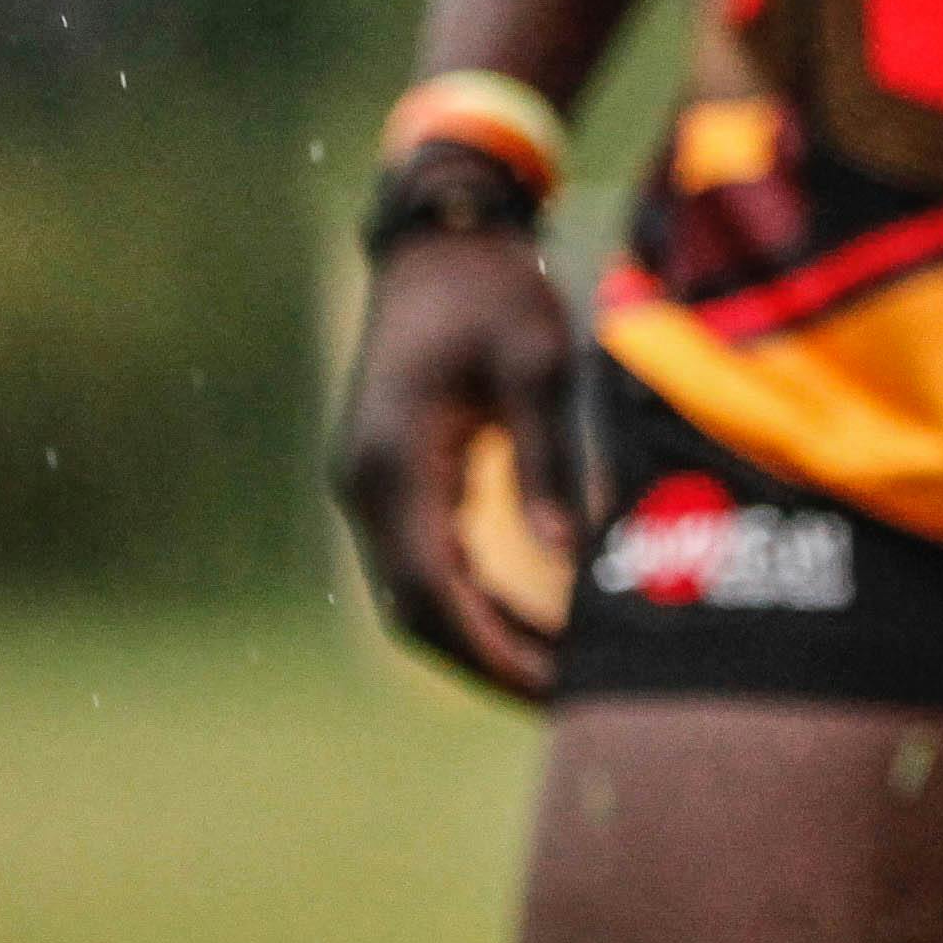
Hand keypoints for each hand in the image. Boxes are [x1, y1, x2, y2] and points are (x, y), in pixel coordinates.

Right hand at [330, 218, 580, 700]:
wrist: (442, 240)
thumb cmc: (496, 290)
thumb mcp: (536, 365)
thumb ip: (547, 460)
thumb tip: (571, 558)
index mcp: (394, 465)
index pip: (430, 592)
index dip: (492, 650)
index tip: (554, 690)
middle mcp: (369, 488)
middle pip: (418, 610)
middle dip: (491, 661)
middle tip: (573, 703)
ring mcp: (377, 486)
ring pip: (422, 592)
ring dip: (487, 635)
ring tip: (569, 673)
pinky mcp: (398, 479)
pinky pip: (432, 559)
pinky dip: (482, 596)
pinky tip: (543, 618)